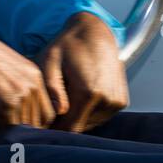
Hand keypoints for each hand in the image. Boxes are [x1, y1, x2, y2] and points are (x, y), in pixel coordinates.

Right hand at [0, 17, 54, 128]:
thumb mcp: (6, 63)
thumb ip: (18, 81)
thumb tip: (20, 104)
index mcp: (33, 76)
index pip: (48, 113)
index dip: (36, 123)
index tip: (21, 126)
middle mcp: (30, 86)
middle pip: (39, 122)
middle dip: (25, 129)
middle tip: (10, 134)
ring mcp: (17, 95)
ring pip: (23, 126)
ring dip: (12, 133)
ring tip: (0, 134)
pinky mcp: (1, 103)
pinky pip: (7, 127)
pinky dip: (0, 132)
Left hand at [37, 12, 127, 132]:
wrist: (94, 33)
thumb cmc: (66, 46)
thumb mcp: (50, 62)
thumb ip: (52, 88)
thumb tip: (59, 112)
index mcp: (89, 92)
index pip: (71, 128)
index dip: (54, 130)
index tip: (41, 125)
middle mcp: (107, 100)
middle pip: (81, 127)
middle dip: (64, 123)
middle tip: (49, 110)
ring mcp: (117, 102)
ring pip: (91, 123)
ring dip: (76, 117)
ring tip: (62, 100)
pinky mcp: (121, 101)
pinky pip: (101, 116)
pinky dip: (88, 112)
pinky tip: (76, 97)